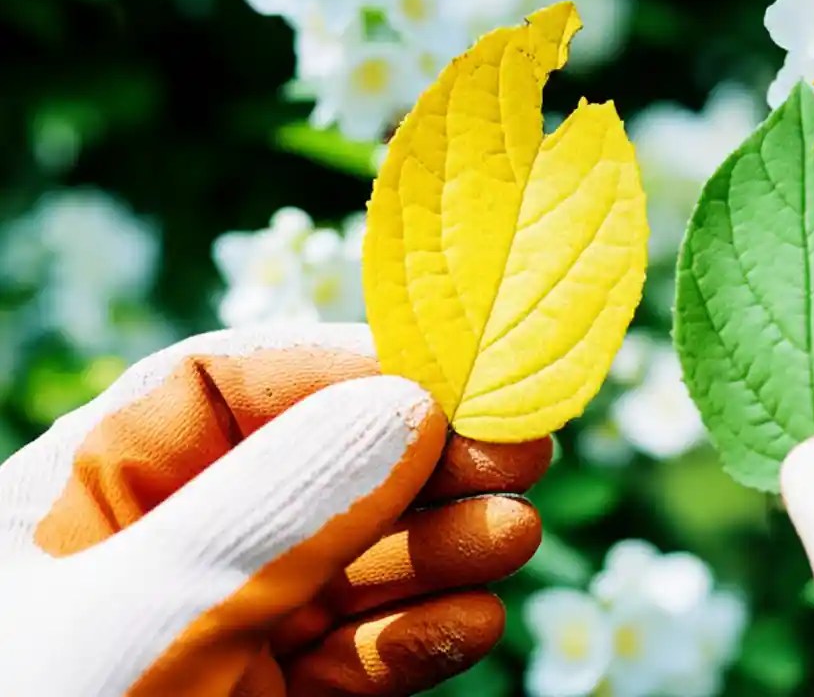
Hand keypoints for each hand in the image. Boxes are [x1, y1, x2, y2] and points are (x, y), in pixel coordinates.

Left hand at [0, 324, 550, 696]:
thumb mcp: (132, 622)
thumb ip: (269, 513)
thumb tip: (404, 411)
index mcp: (80, 497)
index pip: (219, 389)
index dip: (335, 367)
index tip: (444, 375)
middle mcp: (161, 554)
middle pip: (311, 471)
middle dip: (416, 461)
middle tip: (521, 450)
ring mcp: (221, 636)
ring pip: (351, 566)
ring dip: (439, 549)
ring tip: (515, 533)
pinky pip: (358, 660)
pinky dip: (419, 641)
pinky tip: (473, 621)